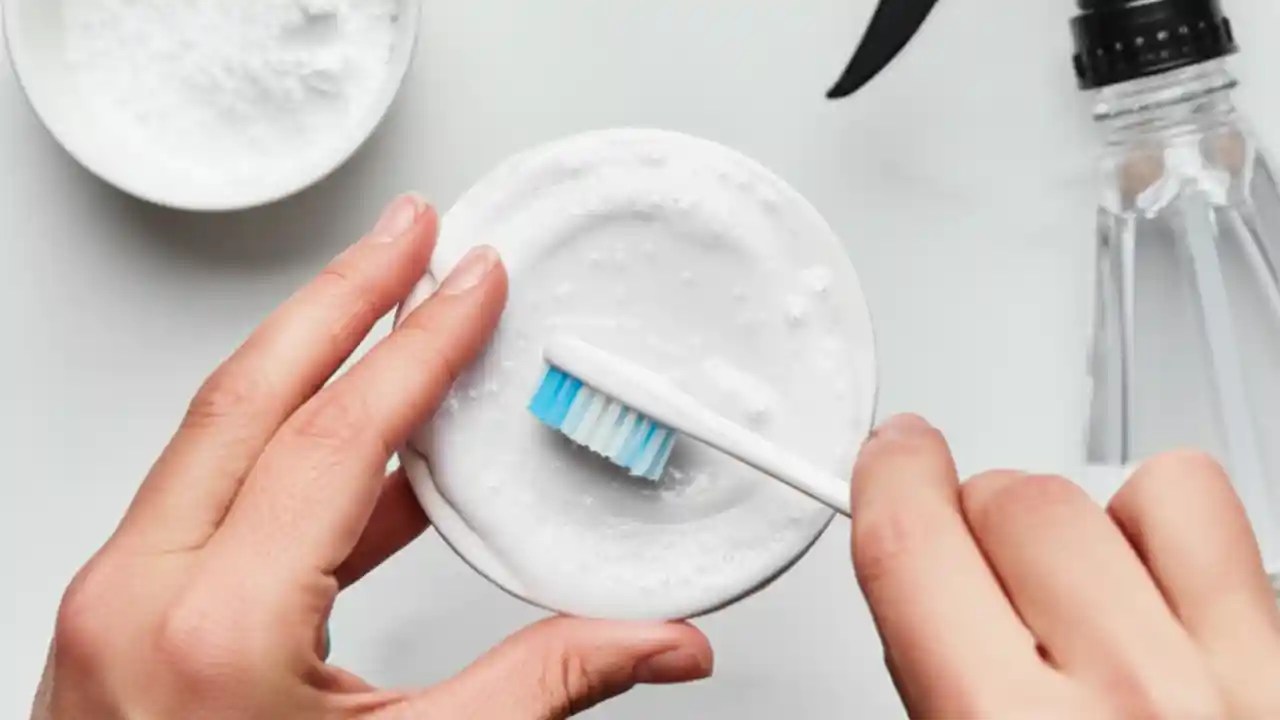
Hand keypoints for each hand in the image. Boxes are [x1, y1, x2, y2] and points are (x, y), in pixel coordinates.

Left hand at [33, 195, 712, 719]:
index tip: (470, 283)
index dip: (421, 347)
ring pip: (218, 432)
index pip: (339, 437)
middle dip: (342, 295)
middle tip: (409, 232)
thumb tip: (659, 645)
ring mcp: (115, 600)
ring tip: (390, 308)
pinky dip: (292, 445)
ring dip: (312, 358)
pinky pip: (211, 491)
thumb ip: (541, 692)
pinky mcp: (119, 613)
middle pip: (251, 393)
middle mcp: (142, 596)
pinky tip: (366, 443)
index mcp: (218, 633)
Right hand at [851, 413, 1279, 717]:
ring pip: (1121, 493)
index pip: (913, 542)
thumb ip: (932, 671)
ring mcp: (1234, 679)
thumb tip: (923, 586)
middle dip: (983, 523)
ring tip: (1084, 597)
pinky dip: (1171, 525)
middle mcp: (1126, 699)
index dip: (890, 476)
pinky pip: (1212, 514)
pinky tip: (1157, 586)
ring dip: (1080, 525)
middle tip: (987, 584)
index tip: (896, 458)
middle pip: (1015, 503)